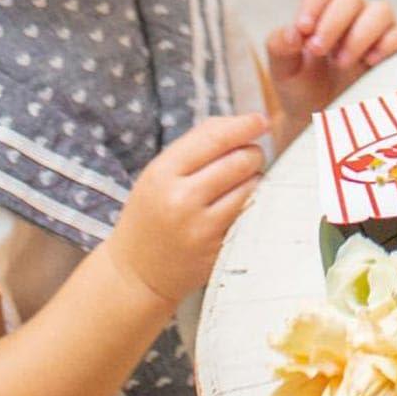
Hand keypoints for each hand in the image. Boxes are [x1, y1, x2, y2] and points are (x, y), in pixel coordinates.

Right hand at [104, 113, 269, 305]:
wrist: (135, 275)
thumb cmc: (152, 214)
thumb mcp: (159, 173)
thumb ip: (198, 143)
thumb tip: (242, 122)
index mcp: (162, 174)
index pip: (214, 139)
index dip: (244, 125)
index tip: (260, 120)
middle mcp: (181, 200)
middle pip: (240, 160)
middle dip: (252, 151)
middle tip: (248, 155)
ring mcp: (202, 228)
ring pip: (252, 185)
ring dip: (254, 178)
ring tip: (239, 182)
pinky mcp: (218, 249)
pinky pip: (251, 213)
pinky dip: (252, 203)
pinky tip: (239, 204)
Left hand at [265, 0, 396, 118]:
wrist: (322, 122)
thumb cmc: (302, 90)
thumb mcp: (283, 72)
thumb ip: (280, 47)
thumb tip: (294, 33)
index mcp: (322, 15)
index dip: (312, 6)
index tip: (303, 30)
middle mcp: (352, 17)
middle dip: (333, 22)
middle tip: (317, 49)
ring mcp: (377, 32)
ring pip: (381, 10)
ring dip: (360, 33)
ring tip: (342, 61)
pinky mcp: (396, 50)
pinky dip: (388, 42)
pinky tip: (370, 62)